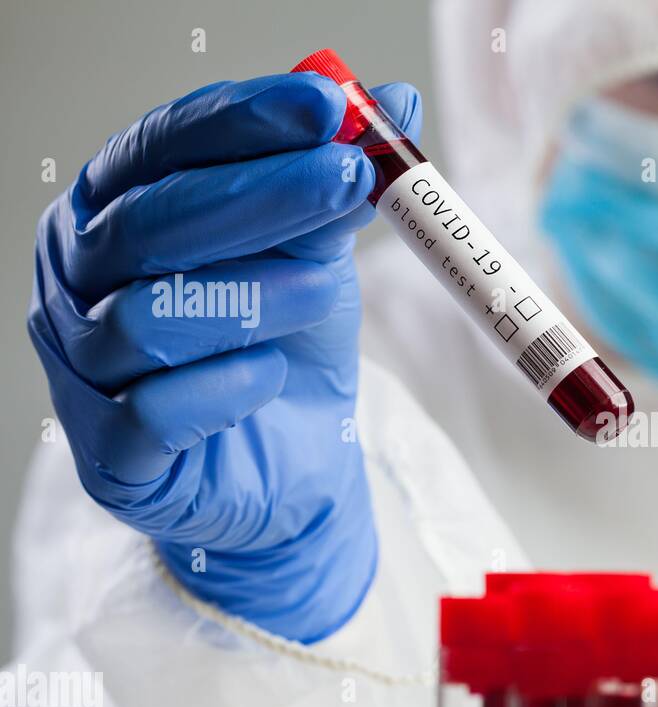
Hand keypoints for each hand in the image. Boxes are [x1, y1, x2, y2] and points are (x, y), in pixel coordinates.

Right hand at [28, 73, 422, 641]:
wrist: (293, 471)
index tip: (328, 105)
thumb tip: (396, 101)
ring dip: (252, 297)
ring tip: (323, 293)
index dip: (244, 121)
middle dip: (259, 195)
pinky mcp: (111, 455)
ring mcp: (82, 369)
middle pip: (149, 222)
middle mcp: (80, 280)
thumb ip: (336, 189)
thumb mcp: (317, 258)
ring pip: (147, 318)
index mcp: (117, 210)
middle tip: (347, 178)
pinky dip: (225, 389)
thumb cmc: (288, 350)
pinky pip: (154, 413)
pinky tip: (270, 378)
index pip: (163, 146)